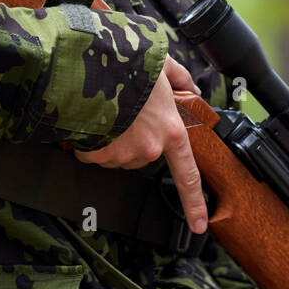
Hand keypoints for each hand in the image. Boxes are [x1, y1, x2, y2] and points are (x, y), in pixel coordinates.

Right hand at [73, 55, 207, 233]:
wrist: (93, 65)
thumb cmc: (128, 64)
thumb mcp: (163, 65)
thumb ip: (180, 79)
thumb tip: (191, 90)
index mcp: (171, 131)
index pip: (188, 175)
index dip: (195, 203)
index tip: (199, 224)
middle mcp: (149, 147)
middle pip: (142, 157)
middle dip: (132, 141)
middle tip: (124, 113)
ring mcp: (123, 153)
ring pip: (116, 155)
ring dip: (110, 140)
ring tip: (106, 113)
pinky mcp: (98, 153)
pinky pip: (93, 154)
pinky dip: (89, 142)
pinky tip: (90, 120)